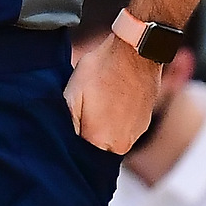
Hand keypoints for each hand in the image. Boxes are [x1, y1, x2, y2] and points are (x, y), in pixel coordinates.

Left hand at [64, 33, 160, 152]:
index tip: (66, 123)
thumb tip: (61, 140)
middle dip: (84, 132)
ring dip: (100, 124)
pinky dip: (114, 117)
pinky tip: (108, 99)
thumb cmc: (101, 70)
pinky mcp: (143, 121)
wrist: (135, 52)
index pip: (79, 153)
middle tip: (80, 109)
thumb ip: (68, 123)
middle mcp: (122, 144)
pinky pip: (123, 127)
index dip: (70, 139)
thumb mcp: (72, 94)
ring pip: (109, 136)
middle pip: (95, 146)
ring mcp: (136, 133)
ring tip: (96, 102)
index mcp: (102, 141)